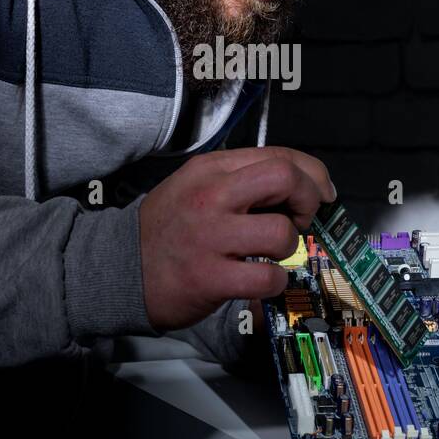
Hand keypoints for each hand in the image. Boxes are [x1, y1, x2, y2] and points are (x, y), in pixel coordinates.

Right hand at [139, 146, 335, 331]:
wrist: (117, 268)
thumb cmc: (167, 229)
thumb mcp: (196, 186)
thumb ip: (240, 180)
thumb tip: (297, 186)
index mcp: (212, 169)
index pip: (279, 155)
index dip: (312, 174)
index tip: (321, 192)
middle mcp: (212, 196)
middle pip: (285, 178)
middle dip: (308, 199)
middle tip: (301, 219)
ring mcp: (210, 237)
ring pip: (281, 233)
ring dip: (289, 247)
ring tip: (272, 254)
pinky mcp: (209, 277)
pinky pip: (267, 277)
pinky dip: (274, 282)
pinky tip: (260, 280)